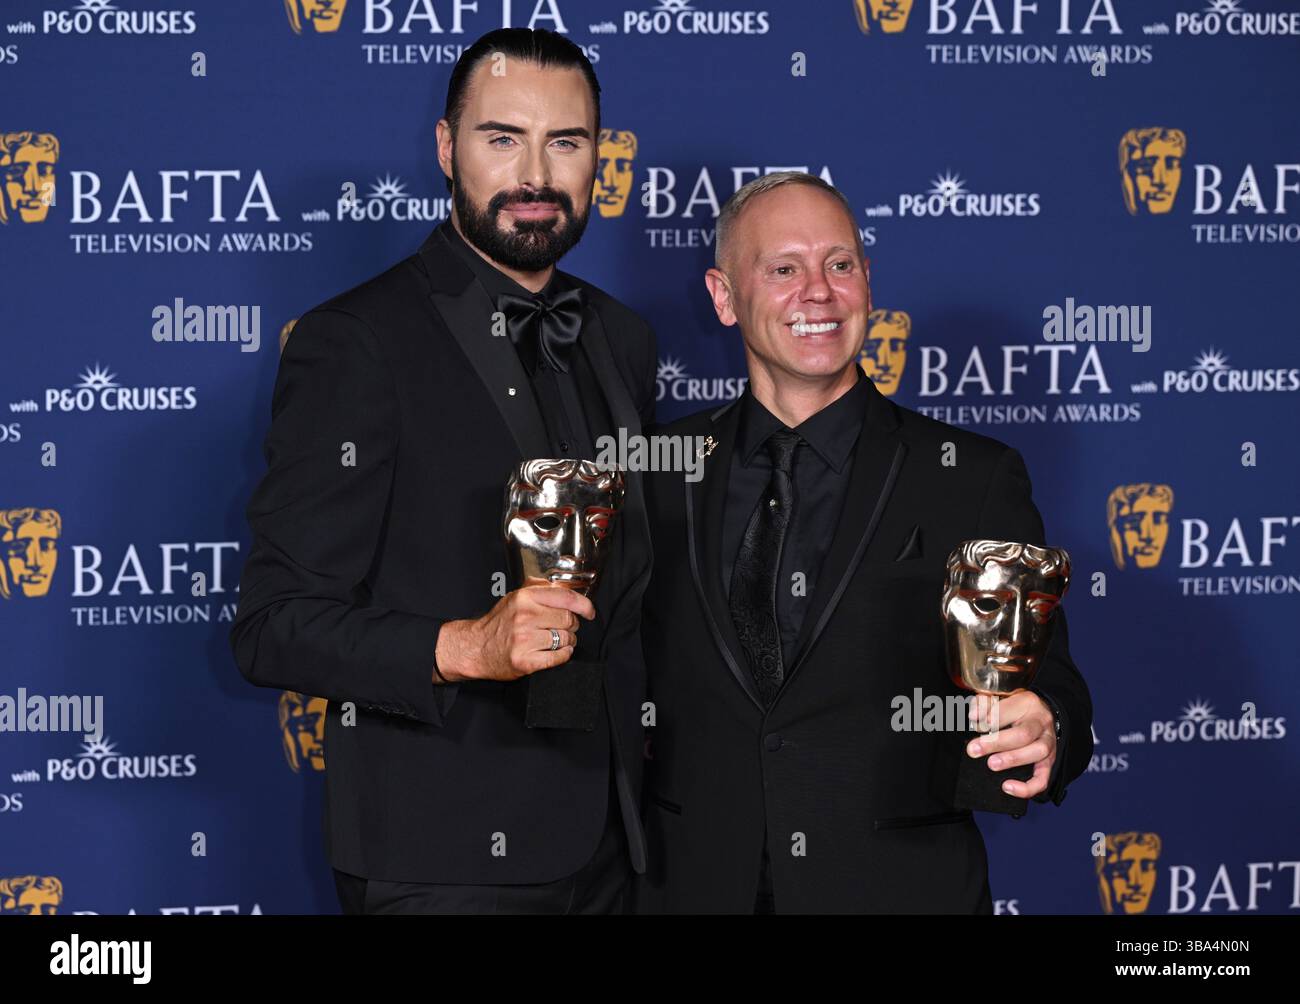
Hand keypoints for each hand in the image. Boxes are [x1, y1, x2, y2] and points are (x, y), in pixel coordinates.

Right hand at [433, 586, 595, 682]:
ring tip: (556, 640)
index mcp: (525, 598)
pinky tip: (557, 652)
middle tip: (563, 628)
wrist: (475, 648)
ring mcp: (525, 640)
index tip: (589, 611)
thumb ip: (539, 589)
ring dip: (567, 641)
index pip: (566, 598)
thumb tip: (566, 587)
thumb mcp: (515, 597)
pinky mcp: (525, 661)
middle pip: (568, 620)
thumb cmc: (498, 623)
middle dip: (571, 625)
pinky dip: (563, 655)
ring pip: (566, 639)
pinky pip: (559, 657)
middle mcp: (525, 617)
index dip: (584, 605)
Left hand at [965, 692, 1055, 798]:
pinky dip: (1027, 787)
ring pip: (1037, 752)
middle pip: (1023, 734)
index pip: (1010, 708)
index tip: (975, 720)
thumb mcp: (997, 698)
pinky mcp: (1048, 763)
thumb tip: (974, 717)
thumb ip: (983, 704)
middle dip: (997, 743)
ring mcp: (1047, 743)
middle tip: (974, 749)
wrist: (1038, 714)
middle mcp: (1041, 722)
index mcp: (1027, 703)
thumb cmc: (1012, 708)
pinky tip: (1008, 787)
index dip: (992, 715)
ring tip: (991, 764)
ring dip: (1012, 760)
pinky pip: (1042, 779)